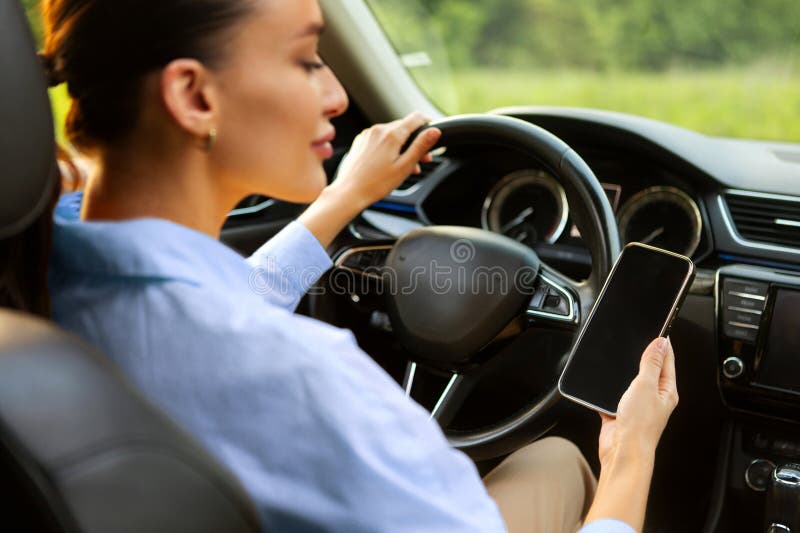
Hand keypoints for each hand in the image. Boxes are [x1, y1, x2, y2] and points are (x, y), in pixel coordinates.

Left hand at [327, 111, 441, 210]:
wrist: (349, 192)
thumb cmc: (376, 183)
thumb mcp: (405, 166)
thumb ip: (421, 147)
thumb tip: (435, 131)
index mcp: (391, 135)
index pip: (416, 118)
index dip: (428, 124)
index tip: (433, 134)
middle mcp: (378, 130)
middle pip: (404, 127)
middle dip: (415, 141)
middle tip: (422, 161)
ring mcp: (367, 135)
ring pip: (392, 134)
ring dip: (402, 147)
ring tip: (405, 167)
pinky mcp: (361, 141)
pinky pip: (380, 139)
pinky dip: (389, 148)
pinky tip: (390, 164)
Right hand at [598, 337, 678, 465]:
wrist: (623, 451)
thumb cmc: (640, 426)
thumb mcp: (646, 385)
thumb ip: (651, 363)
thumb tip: (660, 343)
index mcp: (666, 390)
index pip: (667, 360)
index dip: (663, 344)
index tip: (659, 330)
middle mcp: (654, 398)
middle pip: (650, 370)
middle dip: (644, 355)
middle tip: (640, 339)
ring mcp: (637, 406)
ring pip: (631, 382)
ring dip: (625, 372)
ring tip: (622, 358)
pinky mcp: (620, 412)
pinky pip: (614, 395)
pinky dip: (609, 389)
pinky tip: (604, 384)